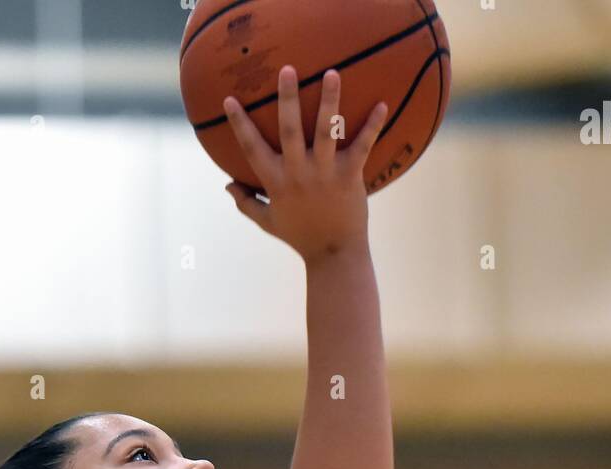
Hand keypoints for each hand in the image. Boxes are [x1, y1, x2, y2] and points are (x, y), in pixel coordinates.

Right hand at [222, 66, 387, 262]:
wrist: (334, 256)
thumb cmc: (301, 237)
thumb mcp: (268, 223)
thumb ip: (247, 203)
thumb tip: (227, 185)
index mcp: (276, 182)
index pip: (252, 148)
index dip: (239, 124)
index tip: (229, 99)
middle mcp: (298, 173)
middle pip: (290, 130)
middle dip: (287, 99)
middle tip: (287, 69)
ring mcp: (325, 174)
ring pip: (326, 132)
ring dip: (329, 101)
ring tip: (332, 72)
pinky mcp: (350, 177)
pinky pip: (362, 146)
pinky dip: (372, 125)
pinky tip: (382, 103)